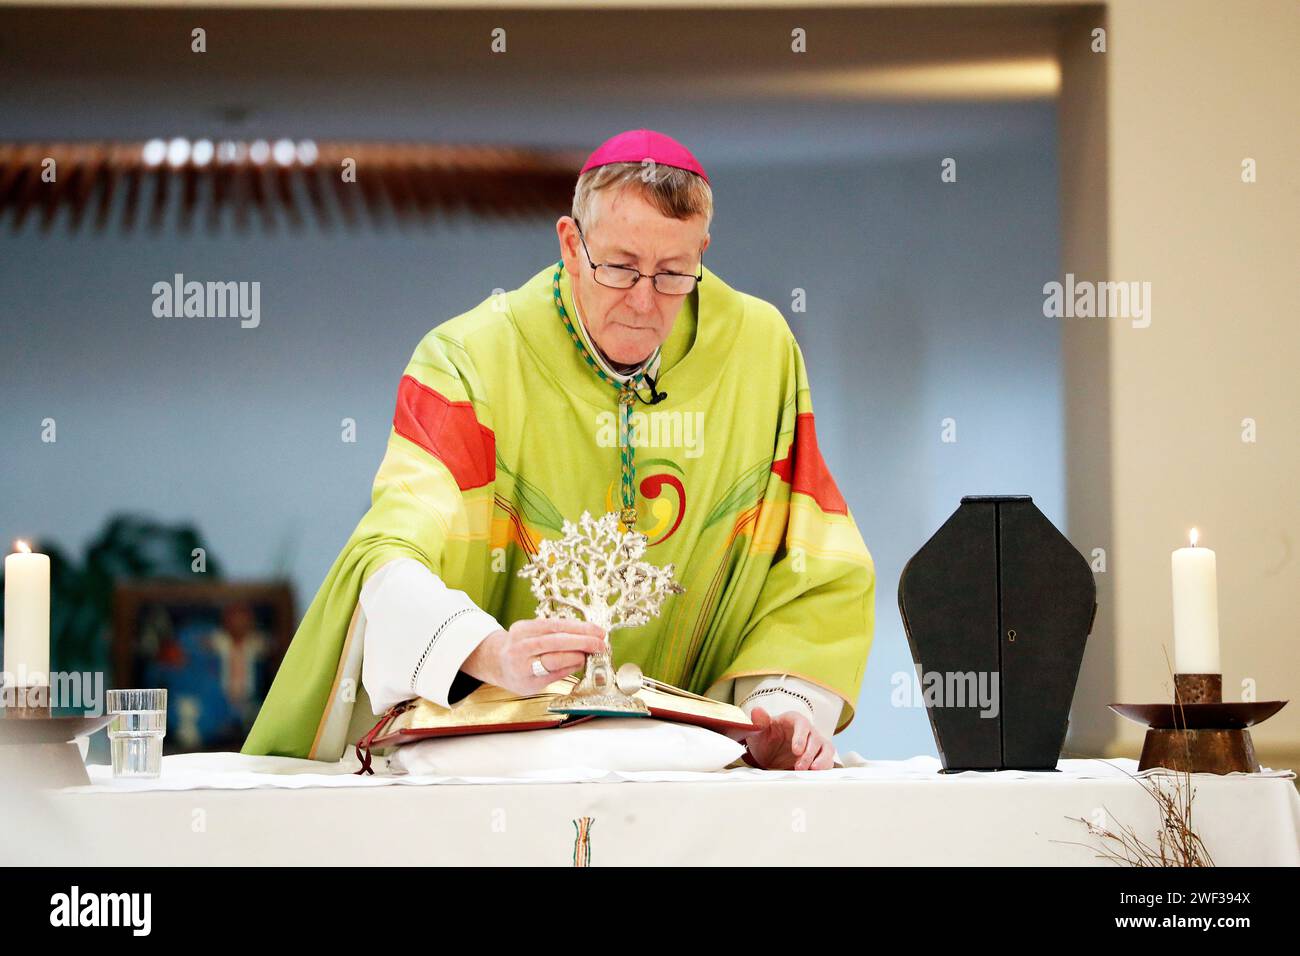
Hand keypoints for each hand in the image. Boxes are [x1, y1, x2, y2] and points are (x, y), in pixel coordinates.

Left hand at [461, 618, 606, 696]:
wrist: (497, 661)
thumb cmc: (519, 677)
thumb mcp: (535, 685)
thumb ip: (558, 672)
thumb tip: (583, 658)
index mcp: (519, 668)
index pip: (551, 660)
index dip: (572, 657)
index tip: (589, 657)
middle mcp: (518, 647)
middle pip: (554, 640)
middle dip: (581, 641)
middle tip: (601, 644)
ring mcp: (520, 632)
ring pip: (555, 627)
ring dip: (580, 628)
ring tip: (599, 633)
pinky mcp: (525, 622)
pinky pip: (552, 621)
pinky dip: (571, 624)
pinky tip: (586, 627)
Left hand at [742, 707, 834, 770]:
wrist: (770, 751)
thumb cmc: (767, 738)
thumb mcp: (759, 731)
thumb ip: (759, 722)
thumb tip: (756, 711)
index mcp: (794, 720)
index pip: (802, 724)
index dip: (801, 737)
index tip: (796, 751)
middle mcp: (808, 730)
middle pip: (815, 739)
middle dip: (808, 755)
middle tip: (799, 767)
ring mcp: (816, 742)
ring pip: (826, 749)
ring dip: (821, 761)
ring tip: (812, 771)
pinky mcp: (821, 755)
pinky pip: (828, 760)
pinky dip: (825, 768)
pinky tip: (815, 775)